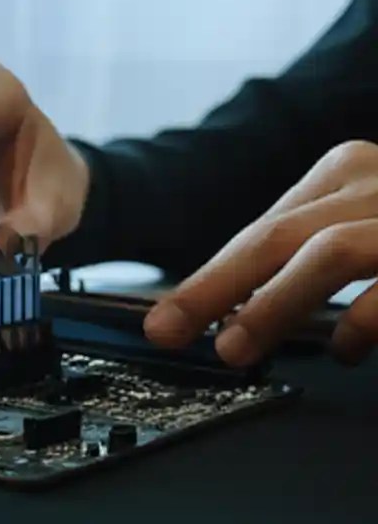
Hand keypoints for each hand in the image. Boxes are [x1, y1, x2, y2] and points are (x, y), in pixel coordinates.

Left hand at [145, 140, 377, 366]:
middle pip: (276, 235)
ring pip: (330, 253)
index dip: (209, 280)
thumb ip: (309, 255)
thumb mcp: (366, 221)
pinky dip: (359, 322)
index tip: (166, 319)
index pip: (262, 229)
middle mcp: (374, 183)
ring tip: (233, 349)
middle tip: (167, 332)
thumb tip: (234, 315)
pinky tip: (341, 351)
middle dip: (212, 288)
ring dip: (271, 306)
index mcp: (346, 173)